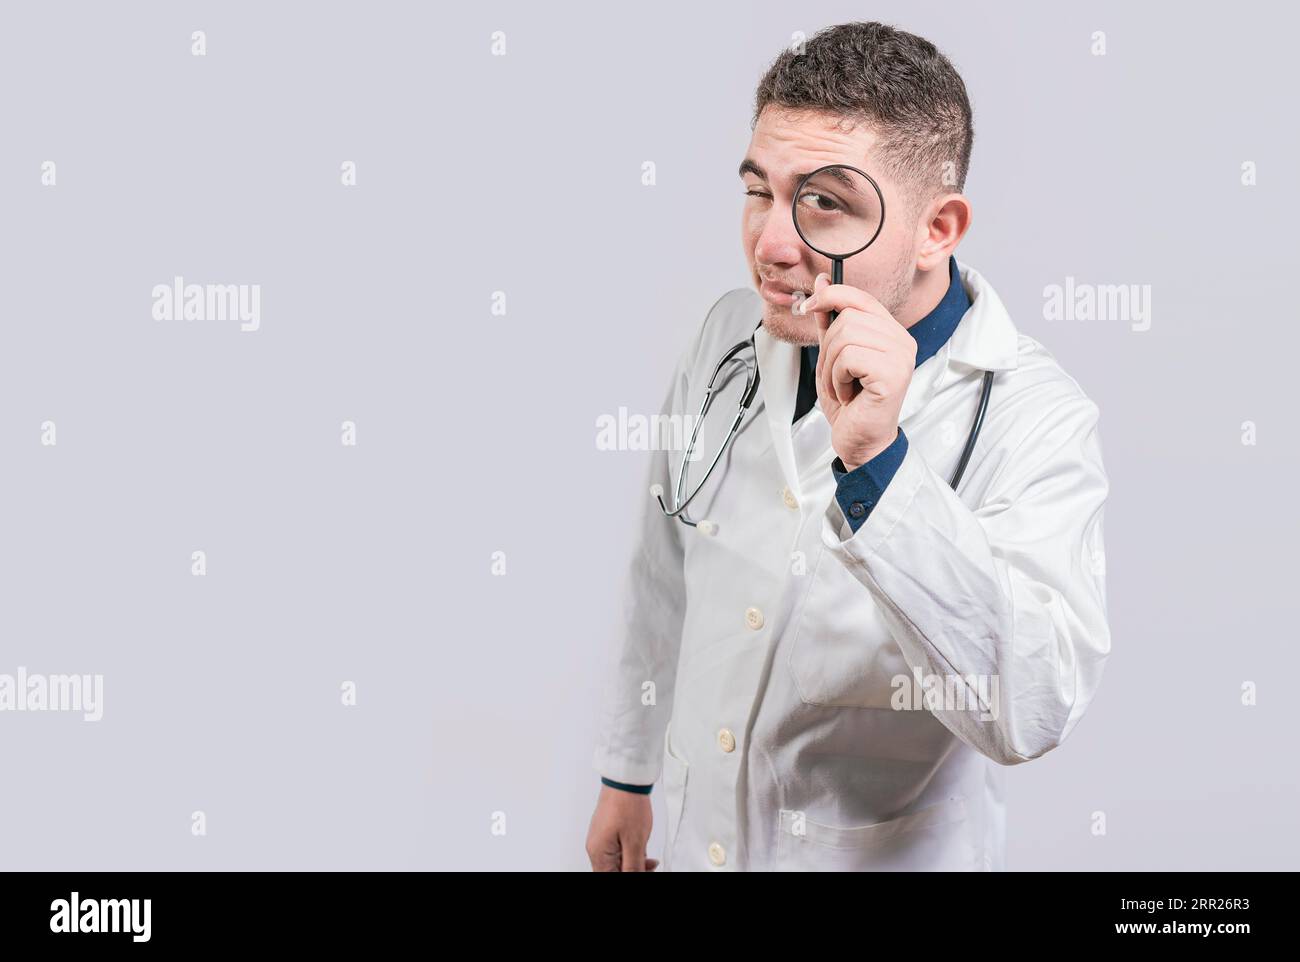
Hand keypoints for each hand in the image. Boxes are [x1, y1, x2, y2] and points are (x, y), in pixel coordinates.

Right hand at [586, 785, 659, 870]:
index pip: (609, 877)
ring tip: (646, 854)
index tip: (641, 871)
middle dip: (631, 869)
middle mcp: (595, 847)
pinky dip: (629, 850)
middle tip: (648, 866)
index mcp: (598, 853)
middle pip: (612, 870)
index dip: (626, 876)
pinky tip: (640, 845)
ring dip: (632, 861)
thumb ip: (633, 866)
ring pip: (616, 860)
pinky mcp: (606, 830)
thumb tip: (635, 877)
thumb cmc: (627, 805)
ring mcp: (600, 838)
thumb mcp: (635, 843)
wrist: (626, 781)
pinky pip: (617, 849)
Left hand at [799, 272, 915, 470]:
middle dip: (827, 349)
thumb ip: (828, 321)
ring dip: (831, 367)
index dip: (831, 295)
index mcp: (890, 332)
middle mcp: (901, 340)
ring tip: (842, 386)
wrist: (860, 441)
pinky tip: (849, 394)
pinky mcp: (893, 374)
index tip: (809, 306)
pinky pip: (849, 357)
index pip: (860, 297)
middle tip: (836, 375)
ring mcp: (900, 356)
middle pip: (847, 317)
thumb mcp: (832, 356)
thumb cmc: (850, 403)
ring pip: (845, 336)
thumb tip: (822, 283)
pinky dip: (838, 378)